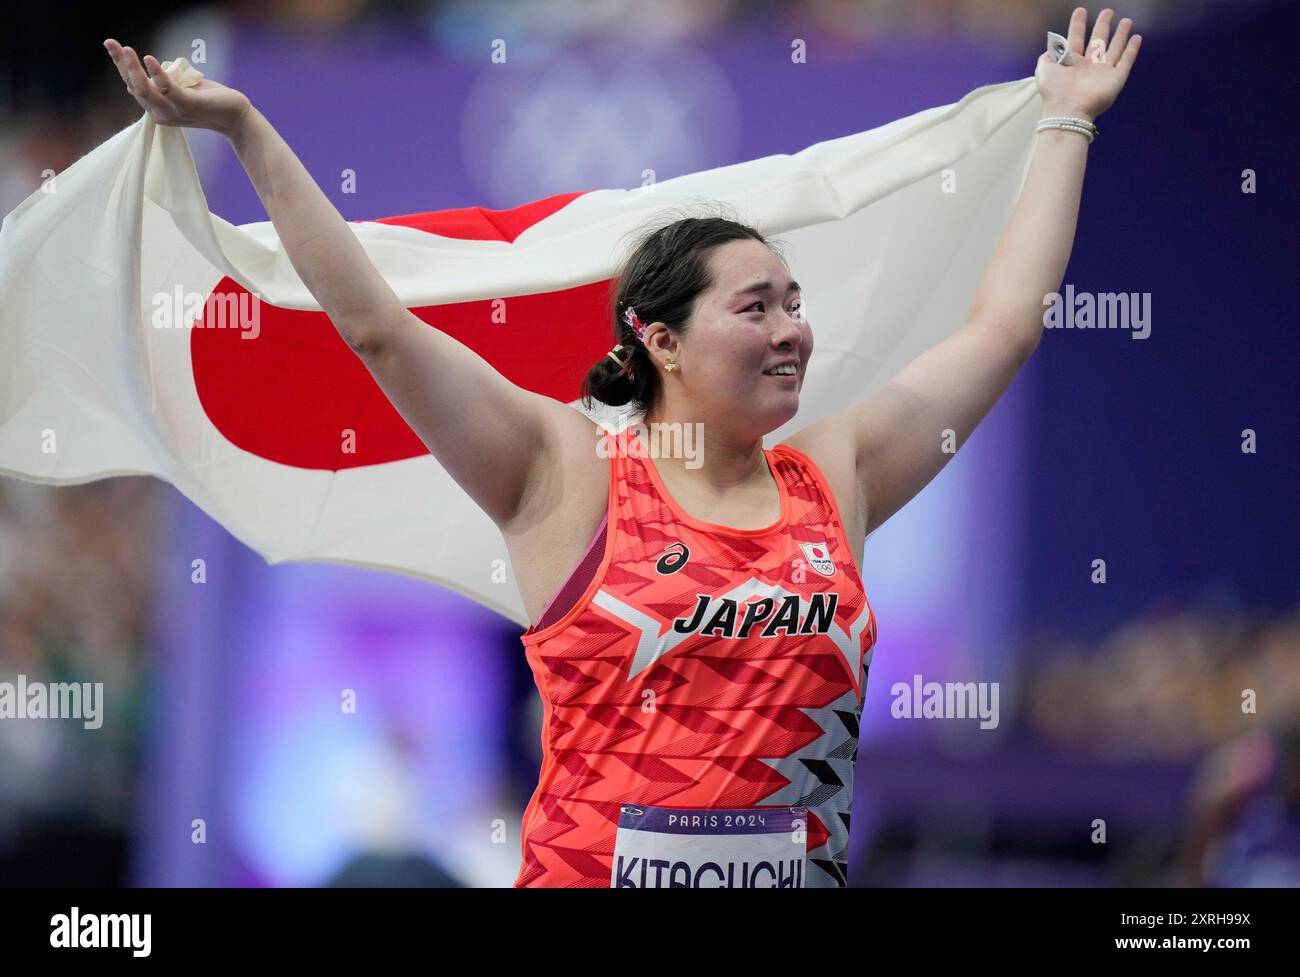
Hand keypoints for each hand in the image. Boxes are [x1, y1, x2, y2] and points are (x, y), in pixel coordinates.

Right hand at [103, 38, 251, 135]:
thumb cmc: (207, 101)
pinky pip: (168, 90)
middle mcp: (160, 113)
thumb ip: (158, 87)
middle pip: (134, 86)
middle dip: (121, 64)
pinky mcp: (188, 106)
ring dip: (134, 69)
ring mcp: (173, 111)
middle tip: (111, 43)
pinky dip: (157, 74)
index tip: (111, 44)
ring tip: (126, 50)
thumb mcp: (177, 92)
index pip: (132, 84)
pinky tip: (150, 60)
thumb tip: (134, 84)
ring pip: (146, 89)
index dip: (120, 65)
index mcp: (156, 108)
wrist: (234, 116)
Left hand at [1034, 7, 1141, 120]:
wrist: (1068, 110)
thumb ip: (1046, 58)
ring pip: (1114, 48)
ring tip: (1126, 21)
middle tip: (1108, 11)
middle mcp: (1088, 66)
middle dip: (1103, 25)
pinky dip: (1132, 50)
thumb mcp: (1044, 71)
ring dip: (1120, 35)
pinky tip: (1136, 38)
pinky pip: (1126, 61)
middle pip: (1098, 41)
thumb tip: (1050, 49)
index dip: (1078, 25)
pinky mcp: (1116, 78)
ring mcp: (1103, 72)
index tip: (1080, 11)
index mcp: (1071, 63)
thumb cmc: (1055, 92)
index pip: (1075, 38)